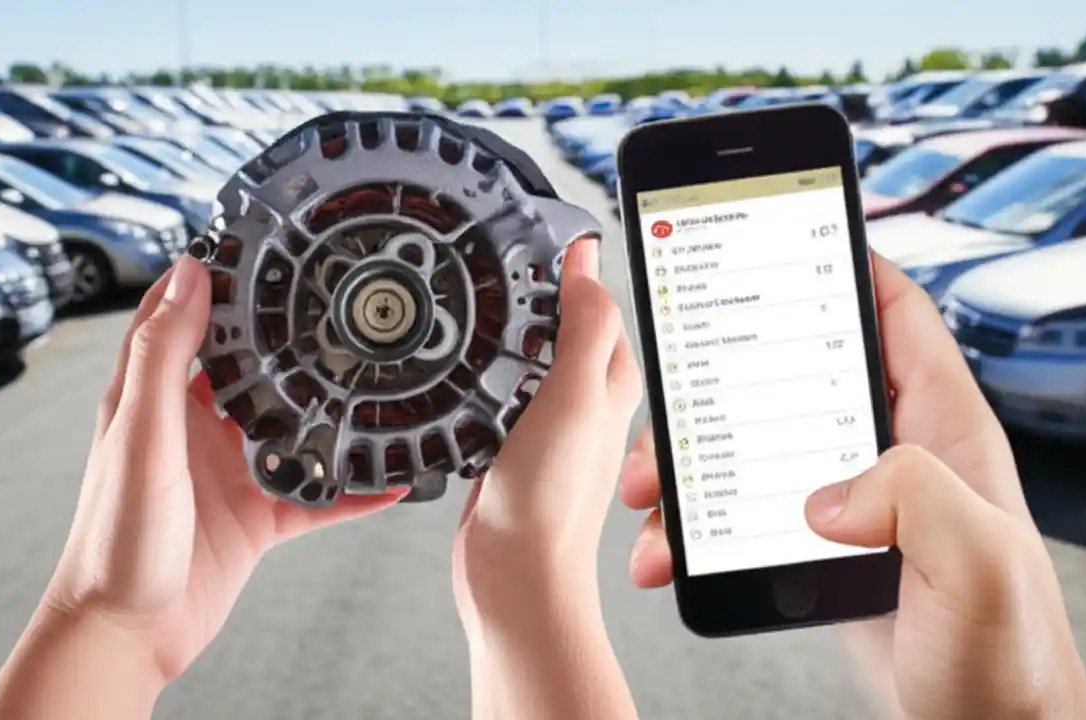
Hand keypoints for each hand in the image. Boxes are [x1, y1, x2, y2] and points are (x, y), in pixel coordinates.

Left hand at [0, 257, 404, 718]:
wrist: (126, 631)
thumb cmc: (115, 539)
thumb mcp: (143, 435)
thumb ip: (166, 357)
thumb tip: (190, 275)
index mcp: (155, 399)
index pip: (183, 316)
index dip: (213, 276)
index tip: (254, 244)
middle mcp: (193, 429)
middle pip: (249, 366)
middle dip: (288, 336)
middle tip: (335, 303)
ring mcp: (228, 472)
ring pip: (291, 428)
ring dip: (327, 411)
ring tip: (370, 384)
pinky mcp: (255, 517)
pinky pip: (316, 496)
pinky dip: (352, 490)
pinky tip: (387, 480)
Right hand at [453, 239, 642, 719]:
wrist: (514, 576)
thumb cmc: (551, 502)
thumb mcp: (571, 396)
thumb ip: (580, 327)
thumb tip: (586, 262)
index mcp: (609, 386)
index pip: (604, 309)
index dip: (582, 271)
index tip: (555, 236)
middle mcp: (586, 407)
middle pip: (575, 332)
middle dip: (557, 295)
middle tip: (525, 258)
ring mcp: (550, 430)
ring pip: (541, 364)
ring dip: (527, 333)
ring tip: (500, 300)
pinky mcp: (515, 453)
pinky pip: (510, 399)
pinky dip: (497, 376)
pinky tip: (476, 372)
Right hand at [618, 255, 1085, 715]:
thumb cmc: (1009, 656)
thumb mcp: (982, 562)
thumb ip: (916, 496)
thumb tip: (825, 490)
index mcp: (941, 433)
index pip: (894, 316)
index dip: (847, 263)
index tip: (785, 230)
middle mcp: (893, 457)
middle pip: (793, 378)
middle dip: (723, 376)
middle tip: (669, 389)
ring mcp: (854, 504)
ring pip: (753, 447)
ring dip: (694, 461)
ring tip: (649, 488)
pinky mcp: (819, 550)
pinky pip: (742, 513)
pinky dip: (697, 526)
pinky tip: (670, 547)